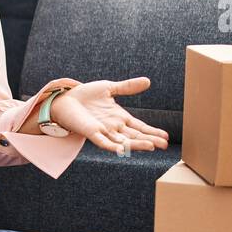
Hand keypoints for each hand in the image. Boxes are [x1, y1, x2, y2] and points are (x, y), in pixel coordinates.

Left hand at [48, 77, 169, 153]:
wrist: (65, 99)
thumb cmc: (86, 95)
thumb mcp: (109, 88)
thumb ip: (127, 87)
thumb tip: (147, 81)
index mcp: (119, 117)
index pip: (139, 126)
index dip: (152, 131)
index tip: (166, 136)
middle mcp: (113, 126)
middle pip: (135, 135)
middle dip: (149, 139)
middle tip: (165, 145)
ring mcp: (103, 130)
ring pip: (123, 141)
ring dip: (136, 144)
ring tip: (151, 146)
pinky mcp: (91, 132)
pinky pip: (103, 142)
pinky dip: (112, 146)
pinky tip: (122, 150)